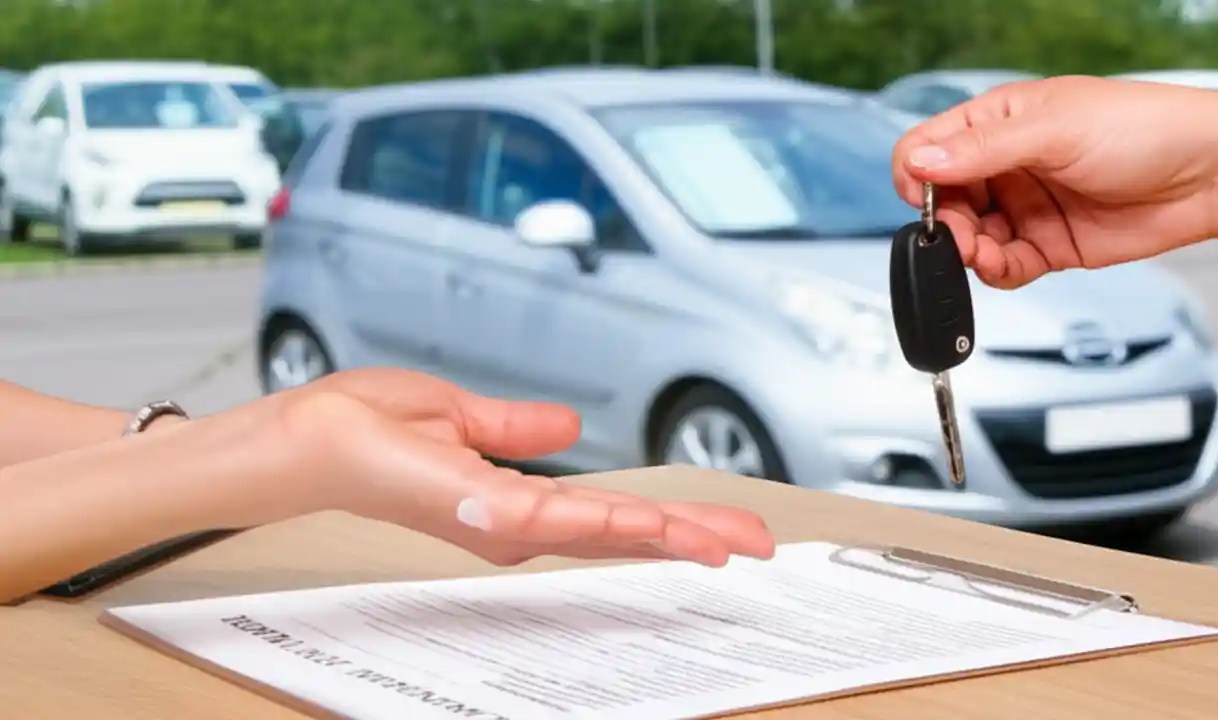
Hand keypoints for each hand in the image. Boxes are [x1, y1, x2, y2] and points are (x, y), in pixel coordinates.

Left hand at [252, 368, 775, 567]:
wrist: (313, 434)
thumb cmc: (367, 427)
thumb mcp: (464, 418)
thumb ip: (518, 428)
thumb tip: (566, 428)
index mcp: (520, 501)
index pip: (613, 513)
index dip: (672, 519)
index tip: (725, 525)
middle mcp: (518, 523)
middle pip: (624, 531)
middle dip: (694, 536)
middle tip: (758, 543)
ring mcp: (504, 524)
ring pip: (607, 530)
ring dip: (671, 534)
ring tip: (730, 540)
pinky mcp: (485, 512)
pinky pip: (562, 520)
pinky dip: (613, 523)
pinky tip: (658, 525)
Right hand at [891, 75, 1217, 288]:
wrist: (1207, 175)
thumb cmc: (1143, 129)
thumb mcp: (1052, 130)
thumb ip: (981, 151)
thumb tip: (920, 163)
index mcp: (998, 122)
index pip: (928, 147)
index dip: (918, 175)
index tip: (927, 199)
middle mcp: (1005, 165)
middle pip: (944, 201)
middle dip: (945, 224)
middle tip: (961, 237)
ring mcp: (1024, 206)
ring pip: (970, 239)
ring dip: (969, 253)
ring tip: (987, 254)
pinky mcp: (1045, 245)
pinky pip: (1003, 266)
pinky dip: (997, 272)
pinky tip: (1005, 265)